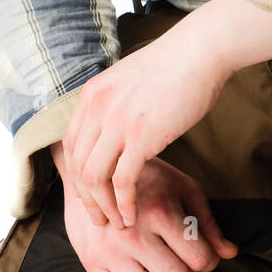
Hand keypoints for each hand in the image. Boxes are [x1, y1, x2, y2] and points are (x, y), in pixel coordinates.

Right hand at [52, 147, 237, 271]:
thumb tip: (231, 253)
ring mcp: (109, 252)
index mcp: (160, 212)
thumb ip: (208, 223)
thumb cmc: (148, 179)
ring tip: (161, 270)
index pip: (199, 259)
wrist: (98, 173)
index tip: (202, 253)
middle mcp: (133, 235)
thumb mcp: (184, 189)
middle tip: (182, 260)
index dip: (209, 261)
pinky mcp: (91, 264)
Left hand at [61, 26, 231, 229]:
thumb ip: (117, 102)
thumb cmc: (178, 63)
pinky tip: (132, 214)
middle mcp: (98, 109)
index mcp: (93, 94)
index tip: (90, 193)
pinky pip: (122, 181)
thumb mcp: (131, 78)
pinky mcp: (141, 137)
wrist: (201, 50)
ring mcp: (118, 123)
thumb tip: (120, 124)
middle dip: (86, 198)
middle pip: (77, 166)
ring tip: (116, 221)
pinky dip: (124, 203)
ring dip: (103, 206)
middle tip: (101, 217)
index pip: (70, 145)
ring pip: (93, 178)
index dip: (77, 174)